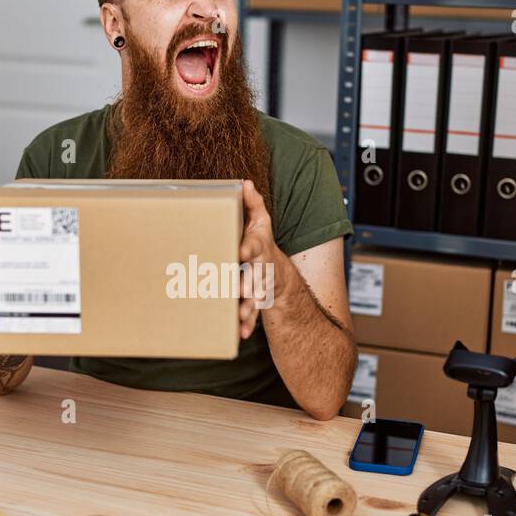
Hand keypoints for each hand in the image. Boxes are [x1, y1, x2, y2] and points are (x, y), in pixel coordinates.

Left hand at [238, 180, 285, 340]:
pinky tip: (240, 332)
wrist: (275, 270)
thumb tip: (244, 182)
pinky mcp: (255, 301)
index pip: (253, 245)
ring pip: (255, 296)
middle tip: (243, 289)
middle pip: (256, 274)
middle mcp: (260, 267)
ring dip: (249, 306)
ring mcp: (259, 285)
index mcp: (257, 246)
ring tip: (241, 315)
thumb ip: (252, 203)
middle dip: (251, 282)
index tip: (240, 252)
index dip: (247, 248)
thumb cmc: (259, 242)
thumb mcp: (259, 221)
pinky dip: (247, 323)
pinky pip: (252, 313)